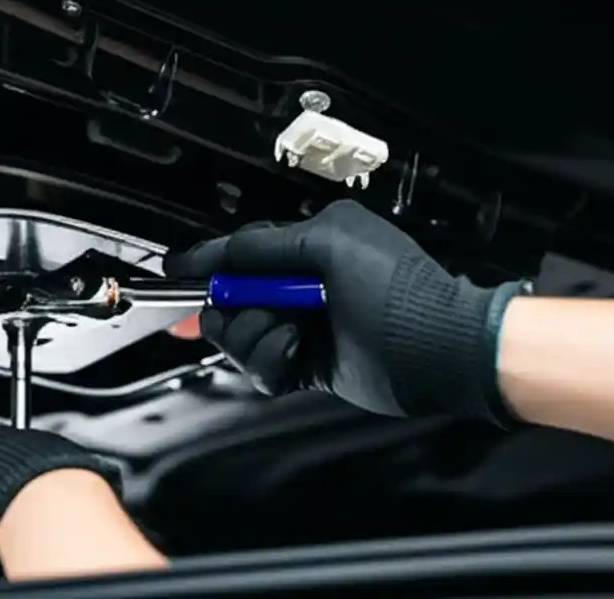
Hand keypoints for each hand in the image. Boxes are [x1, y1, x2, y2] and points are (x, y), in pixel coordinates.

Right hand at [164, 199, 523, 423]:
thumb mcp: (327, 246)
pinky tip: (297, 356)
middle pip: (231, 298)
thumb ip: (266, 246)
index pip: (240, 251)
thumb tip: (222, 251)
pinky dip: (272, 364)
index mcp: (308, 245)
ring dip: (256, 339)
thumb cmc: (396, 292)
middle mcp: (301, 285)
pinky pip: (262, 368)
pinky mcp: (307, 365)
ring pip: (241, 336)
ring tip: (291, 337)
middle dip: (235, 309)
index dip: (206, 263)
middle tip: (258, 312)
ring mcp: (302, 325)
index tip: (176, 271)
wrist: (438, 351)